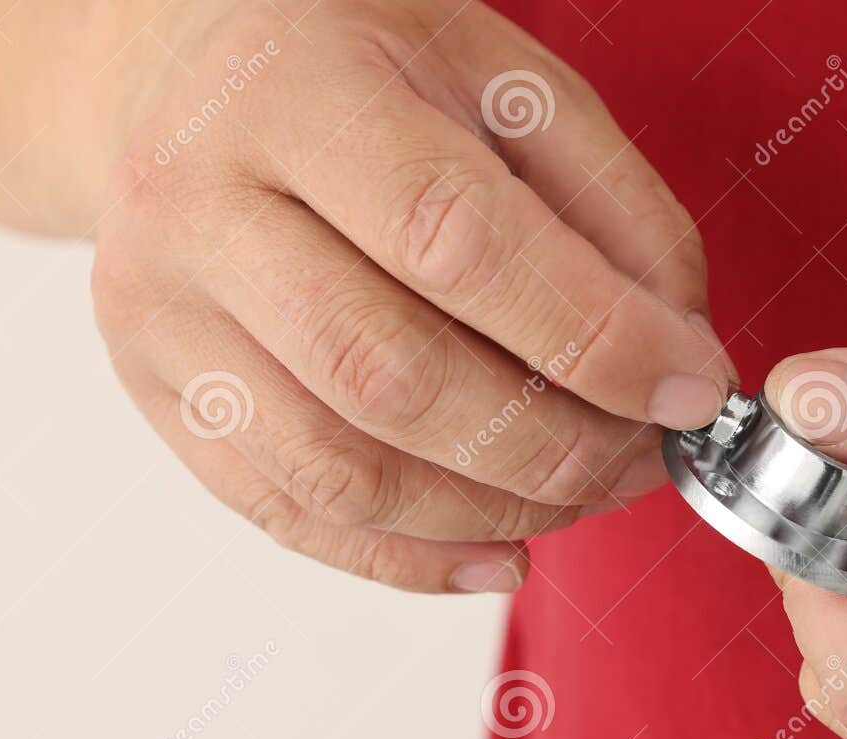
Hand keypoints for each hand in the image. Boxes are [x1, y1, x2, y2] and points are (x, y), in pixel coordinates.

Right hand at [89, 0, 733, 591]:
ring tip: (585, 497)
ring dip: (492, 511)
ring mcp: (162, 310)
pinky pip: (291, 513)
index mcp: (296, 89)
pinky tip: (502, 550)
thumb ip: (610, 203)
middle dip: (551, 448)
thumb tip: (677, 353)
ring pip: (340, 469)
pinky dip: (412, 559)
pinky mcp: (157, 392)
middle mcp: (200, 203)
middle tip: (643, 457)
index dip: (591, 336)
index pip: (454, 240)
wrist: (185, 78)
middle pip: (391, 377)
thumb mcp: (505, 79)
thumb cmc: (362, 71)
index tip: (690, 389)